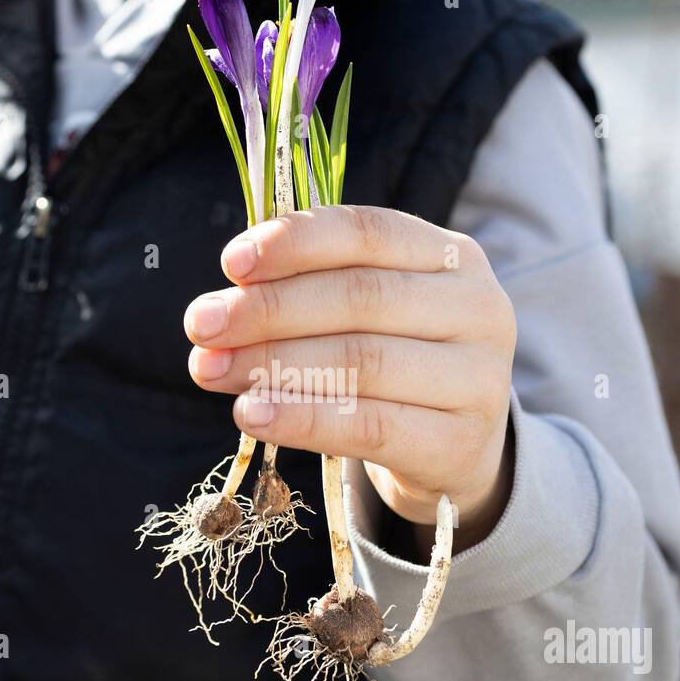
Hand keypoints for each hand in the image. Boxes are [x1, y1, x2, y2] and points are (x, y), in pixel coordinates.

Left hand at [184, 206, 516, 553]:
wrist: (458, 448)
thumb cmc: (399, 361)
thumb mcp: (373, 310)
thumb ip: (313, 287)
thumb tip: (225, 299)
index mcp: (452, 257)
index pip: (370, 232)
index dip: (296, 242)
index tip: (231, 263)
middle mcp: (477, 309)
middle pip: (361, 297)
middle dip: (269, 309)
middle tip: (201, 325)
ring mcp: (478, 380)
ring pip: (362, 361)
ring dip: (273, 364)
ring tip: (212, 370)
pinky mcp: (458, 444)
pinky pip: (368, 426)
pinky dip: (302, 418)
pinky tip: (252, 414)